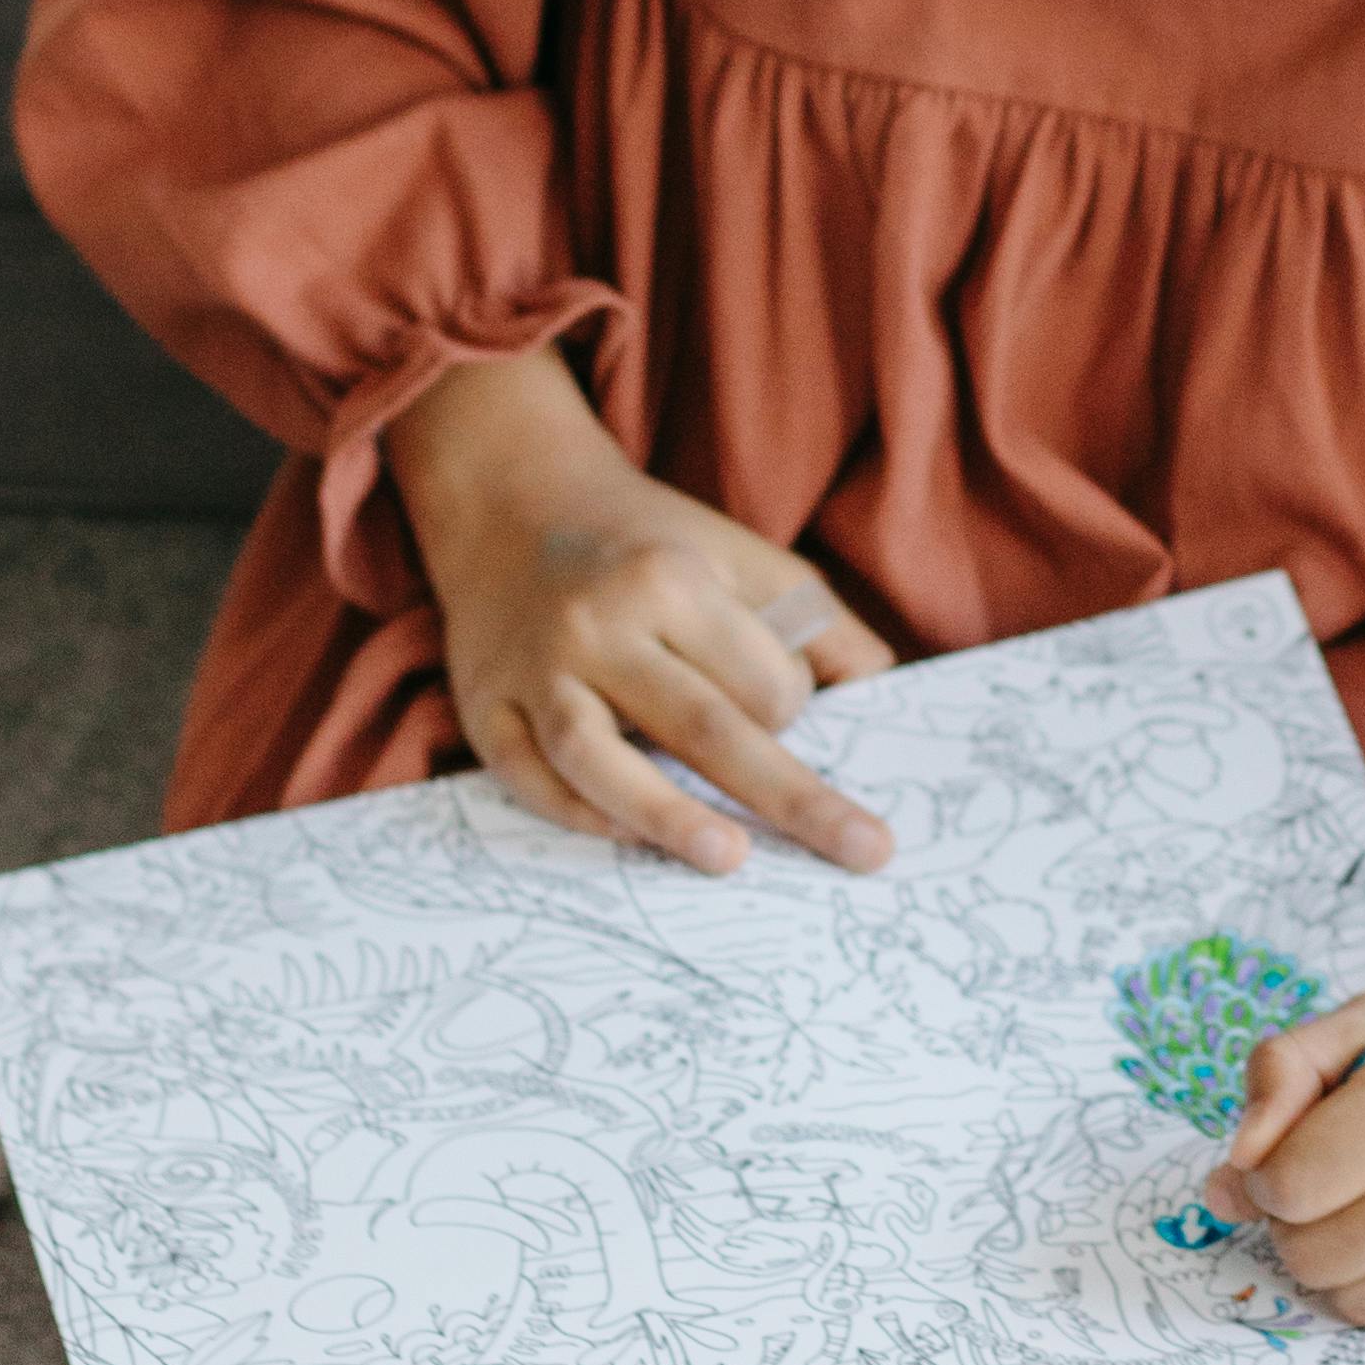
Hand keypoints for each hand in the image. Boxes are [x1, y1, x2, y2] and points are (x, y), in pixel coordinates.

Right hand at [386, 345, 893, 877]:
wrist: (512, 503)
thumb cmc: (646, 544)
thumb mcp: (740, 556)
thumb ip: (814, 622)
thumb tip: (879, 688)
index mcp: (670, 580)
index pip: (758, 679)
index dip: (792, 711)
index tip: (788, 711)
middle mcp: (599, 624)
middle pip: (701, 727)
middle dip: (789, 797)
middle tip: (862, 852)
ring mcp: (535, 669)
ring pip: (596, 757)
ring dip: (665, 815)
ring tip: (731, 861)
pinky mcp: (485, 705)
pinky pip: (528, 775)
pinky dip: (575, 814)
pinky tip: (627, 840)